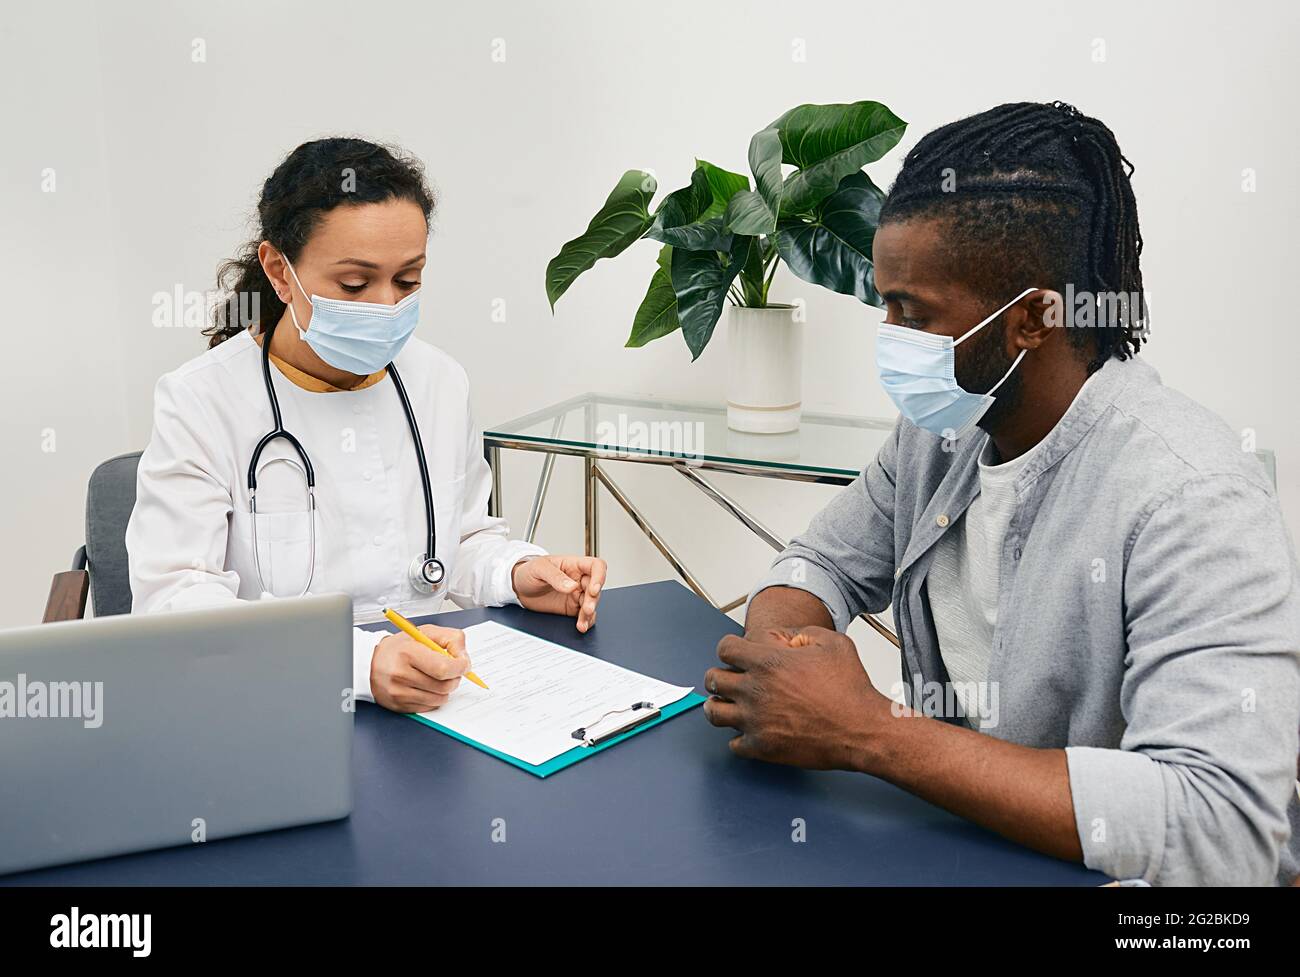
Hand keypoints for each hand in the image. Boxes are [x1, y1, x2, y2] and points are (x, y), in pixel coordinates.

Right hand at [370, 624, 468, 713]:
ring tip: (436, 677)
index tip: (463, 664)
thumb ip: (451, 639)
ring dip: (445, 689)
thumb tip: (464, 658)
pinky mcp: (399, 706)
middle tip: (451, 670)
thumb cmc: (400, 647)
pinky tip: (426, 686)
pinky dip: (434, 698)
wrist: (370, 663)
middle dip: (454, 678)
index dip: (460, 667)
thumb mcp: (425, 632)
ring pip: (440, 699)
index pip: (444, 668)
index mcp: (408, 653)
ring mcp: (399, 693)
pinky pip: (430, 707)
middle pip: (444, 686)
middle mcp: (401, 675)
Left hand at [511, 554, 606, 631]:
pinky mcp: (571, 608)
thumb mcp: (539, 568)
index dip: (599, 577)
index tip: (593, 589)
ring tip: (582, 622)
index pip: (596, 566)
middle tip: (586, 609)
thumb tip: (572, 586)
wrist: (518, 588)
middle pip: (595, 588)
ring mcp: (576, 594)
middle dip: (593, 600)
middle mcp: (578, 579)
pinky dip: (585, 621)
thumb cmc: (528, 572)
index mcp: (573, 565)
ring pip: (592, 603)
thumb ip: (556, 577)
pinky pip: (584, 615)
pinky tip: (581, 626)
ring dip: (589, 614)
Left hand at [703, 626, 889, 769]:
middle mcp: (755, 691)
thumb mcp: (831, 642)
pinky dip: (739, 737)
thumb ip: (800, 632)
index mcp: (767, 662)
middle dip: (720, 675)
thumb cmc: (850, 688)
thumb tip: (783, 638)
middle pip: (712, 679)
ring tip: (731, 705)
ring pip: (714, 712)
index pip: (724, 649)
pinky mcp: (762, 747)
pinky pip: (733, 743)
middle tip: (731, 679)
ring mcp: (755, 721)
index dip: (730, 649)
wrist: (862, 729)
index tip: (736, 656)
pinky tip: (752, 730)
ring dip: (719, 705)